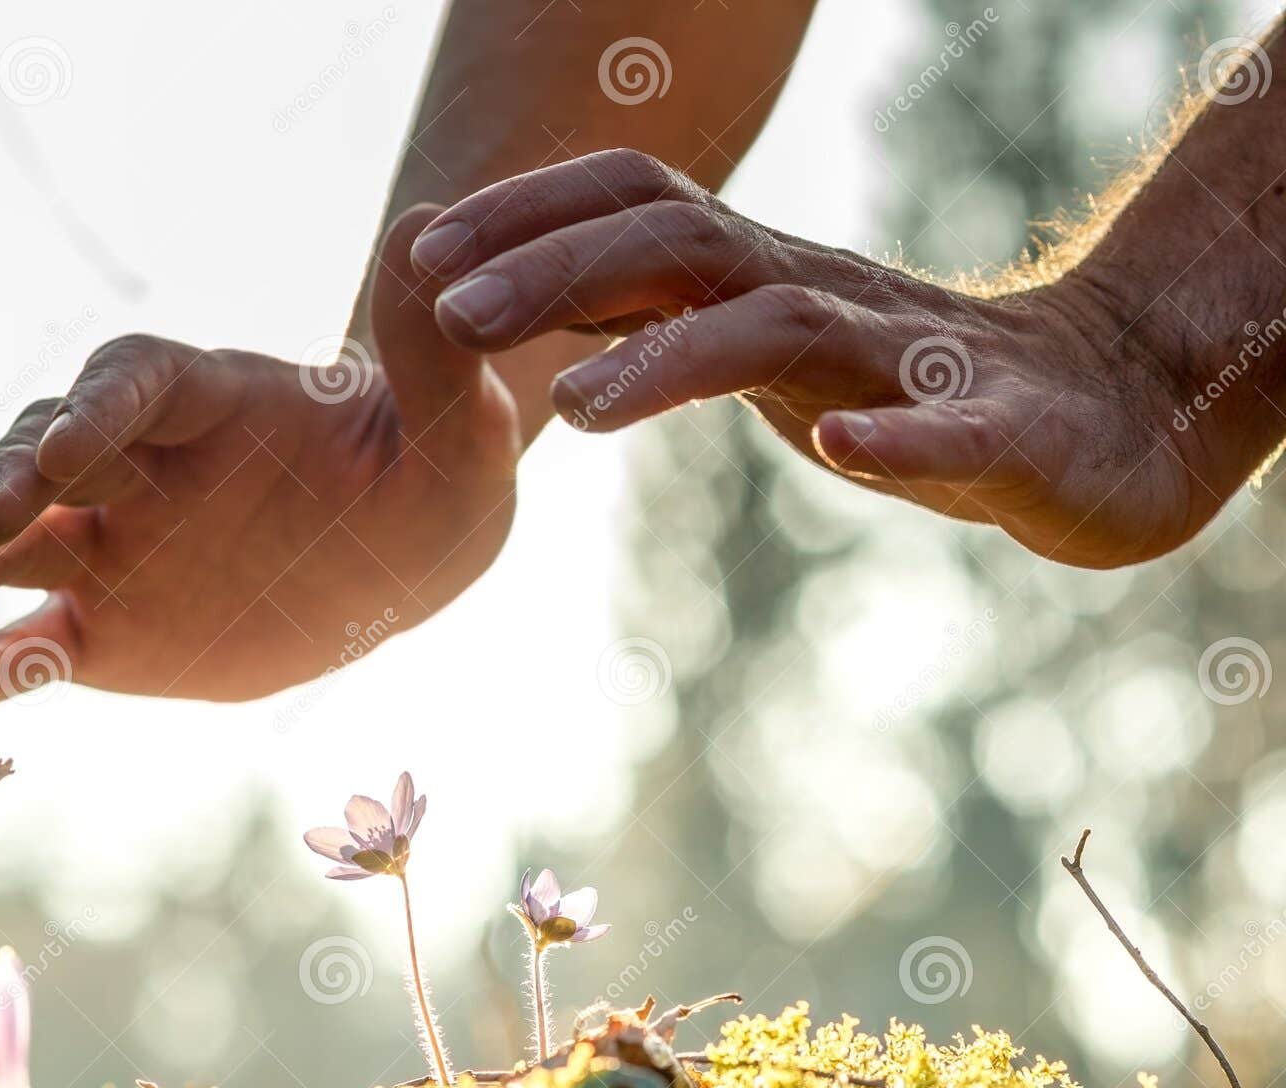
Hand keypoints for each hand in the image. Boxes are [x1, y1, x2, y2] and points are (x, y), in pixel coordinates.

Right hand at [0, 210, 519, 706]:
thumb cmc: (433, 474)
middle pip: (51, 455)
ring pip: (21, 549)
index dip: (101, 411)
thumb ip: (435, 359)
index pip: (135, 384)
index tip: (71, 450)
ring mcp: (117, 548)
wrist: (405, 553)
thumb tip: (431, 235)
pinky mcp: (110, 629)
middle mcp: (142, 467)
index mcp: (211, 402)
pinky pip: (37, 646)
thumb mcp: (461, 427)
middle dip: (9, 482)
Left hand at [412, 150, 1213, 569]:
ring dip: (672, 360)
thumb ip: (665, 322)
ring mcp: (903, 356)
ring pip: (782, 329)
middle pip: (680, 247)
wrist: (1091, 418)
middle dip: (557, 270)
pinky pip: (944, 425)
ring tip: (578, 413)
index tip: (424, 260)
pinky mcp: (994, 428)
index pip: (633, 213)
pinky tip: (838, 448)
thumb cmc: (901, 387)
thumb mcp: (760, 347)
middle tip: (452, 318)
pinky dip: (895, 431)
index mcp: (758, 279)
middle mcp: (818, 295)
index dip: (527, 222)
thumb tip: (546, 310)